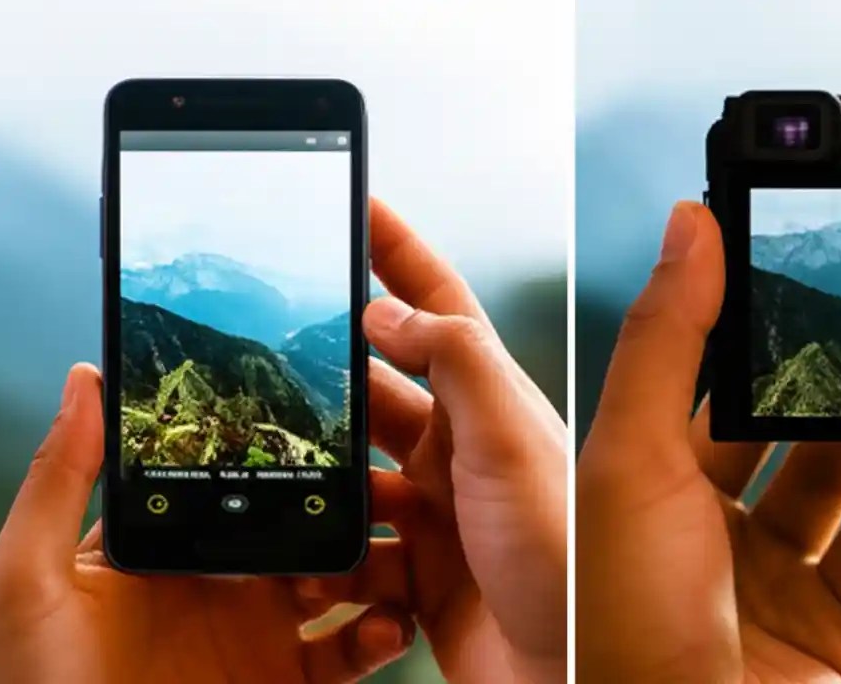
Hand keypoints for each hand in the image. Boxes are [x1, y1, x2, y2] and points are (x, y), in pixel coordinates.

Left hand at [0, 363, 414, 683]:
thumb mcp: (30, 577)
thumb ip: (60, 480)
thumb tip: (84, 380)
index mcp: (172, 542)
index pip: (240, 478)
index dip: (287, 448)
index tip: (335, 418)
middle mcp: (224, 579)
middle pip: (305, 522)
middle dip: (354, 500)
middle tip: (391, 485)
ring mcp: (262, 632)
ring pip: (345, 580)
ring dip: (382, 562)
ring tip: (401, 554)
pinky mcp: (289, 680)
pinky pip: (351, 650)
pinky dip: (383, 634)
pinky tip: (387, 623)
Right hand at [300, 199, 567, 682]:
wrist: (571, 679)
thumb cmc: (569, 564)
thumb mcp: (513, 442)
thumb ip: (460, 363)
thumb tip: (390, 307)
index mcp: (495, 406)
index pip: (440, 306)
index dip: (397, 251)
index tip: (356, 204)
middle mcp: (467, 453)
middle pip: (383, 384)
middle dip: (330, 362)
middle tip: (269, 338)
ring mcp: (440, 515)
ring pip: (356, 468)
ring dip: (317, 465)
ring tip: (272, 453)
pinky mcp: (418, 577)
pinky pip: (352, 547)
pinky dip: (323, 548)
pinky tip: (305, 553)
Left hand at [576, 201, 840, 682]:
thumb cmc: (622, 626)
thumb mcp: (633, 462)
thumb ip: (666, 342)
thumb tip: (689, 224)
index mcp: (639, 491)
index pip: (690, 387)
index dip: (732, 327)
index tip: (778, 265)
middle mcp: (700, 535)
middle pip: (771, 434)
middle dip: (815, 376)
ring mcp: (768, 586)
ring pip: (834, 485)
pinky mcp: (829, 630)